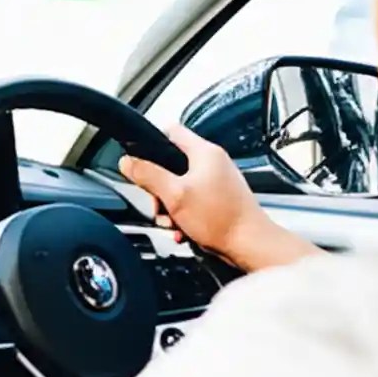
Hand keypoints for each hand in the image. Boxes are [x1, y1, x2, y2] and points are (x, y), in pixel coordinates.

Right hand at [119, 125, 318, 270]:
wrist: (249, 245)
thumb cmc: (222, 219)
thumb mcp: (175, 195)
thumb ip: (148, 176)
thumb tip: (127, 162)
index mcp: (204, 152)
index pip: (170, 132)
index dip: (151, 144)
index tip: (140, 161)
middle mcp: (212, 163)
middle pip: (170, 165)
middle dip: (159, 188)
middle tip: (159, 204)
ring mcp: (216, 182)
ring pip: (179, 187)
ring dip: (169, 206)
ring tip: (173, 221)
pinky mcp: (219, 200)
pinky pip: (191, 202)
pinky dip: (183, 215)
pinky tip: (183, 230)